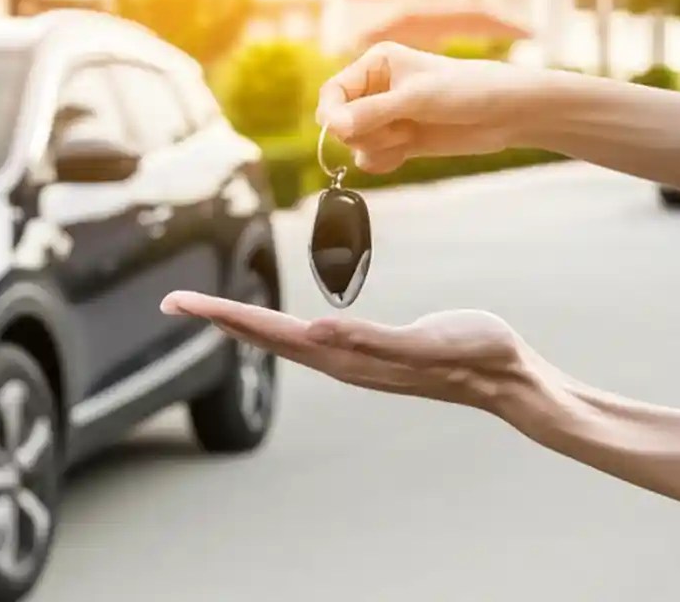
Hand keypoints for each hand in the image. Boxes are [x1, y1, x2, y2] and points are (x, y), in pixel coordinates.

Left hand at [160, 291, 575, 429]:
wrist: (507, 378)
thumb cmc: (475, 353)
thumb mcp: (428, 342)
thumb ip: (373, 341)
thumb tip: (318, 334)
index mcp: (347, 355)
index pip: (270, 333)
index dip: (224, 316)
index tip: (182, 303)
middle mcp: (341, 362)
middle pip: (264, 338)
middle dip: (217, 318)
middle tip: (172, 301)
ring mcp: (353, 362)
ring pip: (282, 342)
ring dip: (242, 325)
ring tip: (208, 311)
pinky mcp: (367, 355)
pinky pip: (308, 342)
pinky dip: (278, 329)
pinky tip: (273, 326)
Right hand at [317, 42, 552, 173]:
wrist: (504, 114)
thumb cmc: (466, 90)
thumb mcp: (415, 98)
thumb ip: (371, 113)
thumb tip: (332, 127)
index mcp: (376, 65)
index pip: (333, 91)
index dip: (331, 113)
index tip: (341, 130)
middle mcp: (376, 90)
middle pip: (339, 122)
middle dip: (364, 132)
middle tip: (396, 128)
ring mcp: (386, 117)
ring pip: (354, 143)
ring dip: (378, 146)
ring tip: (408, 137)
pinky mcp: (398, 140)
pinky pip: (371, 158)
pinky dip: (385, 160)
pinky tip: (408, 152)